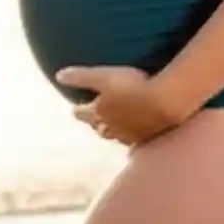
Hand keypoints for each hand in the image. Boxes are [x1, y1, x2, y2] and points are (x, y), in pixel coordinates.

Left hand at [55, 65, 193, 146]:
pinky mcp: (146, 139)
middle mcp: (111, 128)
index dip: (78, 110)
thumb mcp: (103, 76)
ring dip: (113, 133)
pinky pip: (135, 145)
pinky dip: (132, 143)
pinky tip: (134, 147)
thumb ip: (80, 77)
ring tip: (114, 129)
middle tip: (94, 120)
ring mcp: (129, 135)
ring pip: (116, 137)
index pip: (82, 113)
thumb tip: (58, 76)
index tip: (74, 109)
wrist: (165, 101)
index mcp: (99, 113)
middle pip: (99, 127)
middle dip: (95, 123)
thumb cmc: (132, 86)